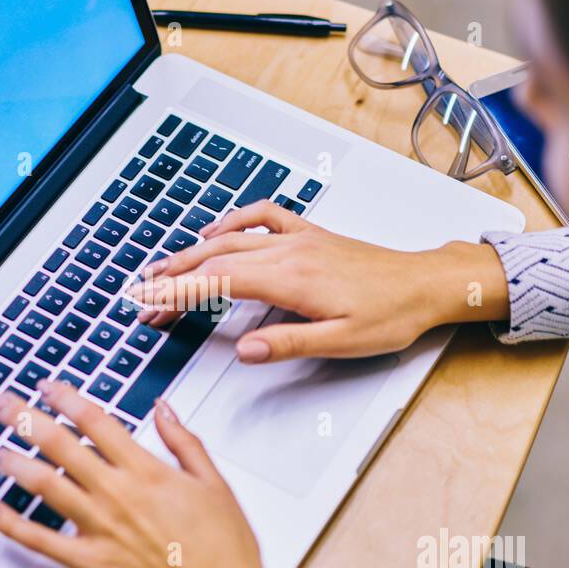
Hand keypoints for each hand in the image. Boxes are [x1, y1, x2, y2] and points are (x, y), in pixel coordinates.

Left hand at [0, 379, 355, 567]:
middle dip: (25, 417)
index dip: (67, 399)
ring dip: (14, 461)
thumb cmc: (226, 552)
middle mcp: (117, 494)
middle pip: (59, 444)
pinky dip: (10, 524)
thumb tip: (165, 410)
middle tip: (1, 402)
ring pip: (44, 485)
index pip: (96, 421)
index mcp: (147, 471)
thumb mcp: (215, 484)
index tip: (48, 387)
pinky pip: (39, 540)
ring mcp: (99, 529)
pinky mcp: (89, 564)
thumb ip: (184, 443)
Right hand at [125, 200, 509, 363]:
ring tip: (161, 269)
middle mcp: (290, 252)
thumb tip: (244, 350)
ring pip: (231, 239)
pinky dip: (233, 221)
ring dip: (191, 253)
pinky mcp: (310, 234)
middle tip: (141, 296)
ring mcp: (298, 239)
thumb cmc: (392, 315)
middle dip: (173, 278)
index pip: (219, 283)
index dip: (178, 294)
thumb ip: (288, 345)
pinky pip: (264, 217)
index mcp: (292, 280)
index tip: (148, 303)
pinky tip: (215, 231)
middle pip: (216, 260)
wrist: (427, 283)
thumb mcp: (342, 342)